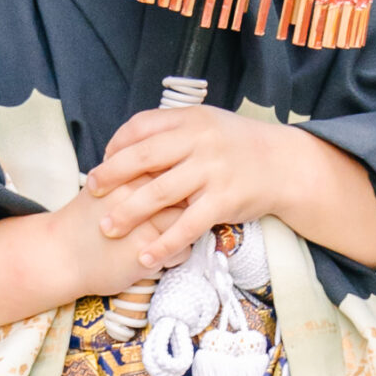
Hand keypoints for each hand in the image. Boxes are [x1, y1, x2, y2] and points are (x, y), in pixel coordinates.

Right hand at [47, 181, 191, 297]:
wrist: (61, 254)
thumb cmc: (86, 218)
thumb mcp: (108, 184)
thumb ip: (134, 172)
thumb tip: (169, 165)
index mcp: (131, 174)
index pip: (174, 167)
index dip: (182, 180)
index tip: (180, 191)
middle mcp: (140, 194)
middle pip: (186, 193)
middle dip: (191, 204)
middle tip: (185, 213)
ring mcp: (144, 223)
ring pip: (189, 222)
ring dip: (187, 230)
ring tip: (174, 235)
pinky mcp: (145, 252)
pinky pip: (181, 250)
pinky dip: (177, 254)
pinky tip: (162, 256)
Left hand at [85, 106, 295, 271]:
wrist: (284, 164)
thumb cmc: (238, 145)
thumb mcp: (207, 123)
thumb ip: (173, 130)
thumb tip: (129, 144)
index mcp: (191, 118)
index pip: (142, 126)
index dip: (117, 144)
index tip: (103, 161)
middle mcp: (199, 141)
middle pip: (143, 156)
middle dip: (112, 175)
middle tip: (91, 191)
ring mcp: (212, 170)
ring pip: (160, 193)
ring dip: (129, 212)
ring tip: (107, 227)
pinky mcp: (224, 200)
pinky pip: (187, 226)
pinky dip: (164, 243)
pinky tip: (146, 256)